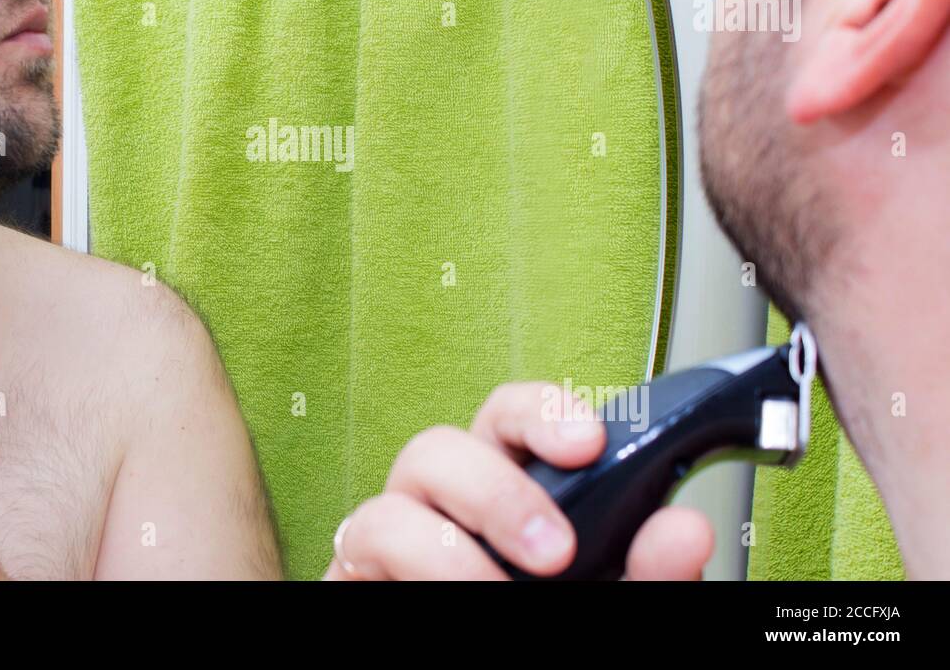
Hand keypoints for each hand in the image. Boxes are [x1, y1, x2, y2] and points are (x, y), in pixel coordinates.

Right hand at [323, 382, 713, 579]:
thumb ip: (644, 572)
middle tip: (556, 554)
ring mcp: (395, 540)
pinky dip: (420, 571)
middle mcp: (443, 505)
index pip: (512, 419)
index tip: (590, 441)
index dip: (542, 412)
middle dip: (497, 491)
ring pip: (390, 502)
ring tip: (498, 593)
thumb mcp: (610, 601)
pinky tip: (456, 599)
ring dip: (450, 553)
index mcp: (508, 490)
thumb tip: (685, 530)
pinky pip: (362, 546)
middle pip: (439, 446)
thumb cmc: (544, 627)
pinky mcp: (355, 574)